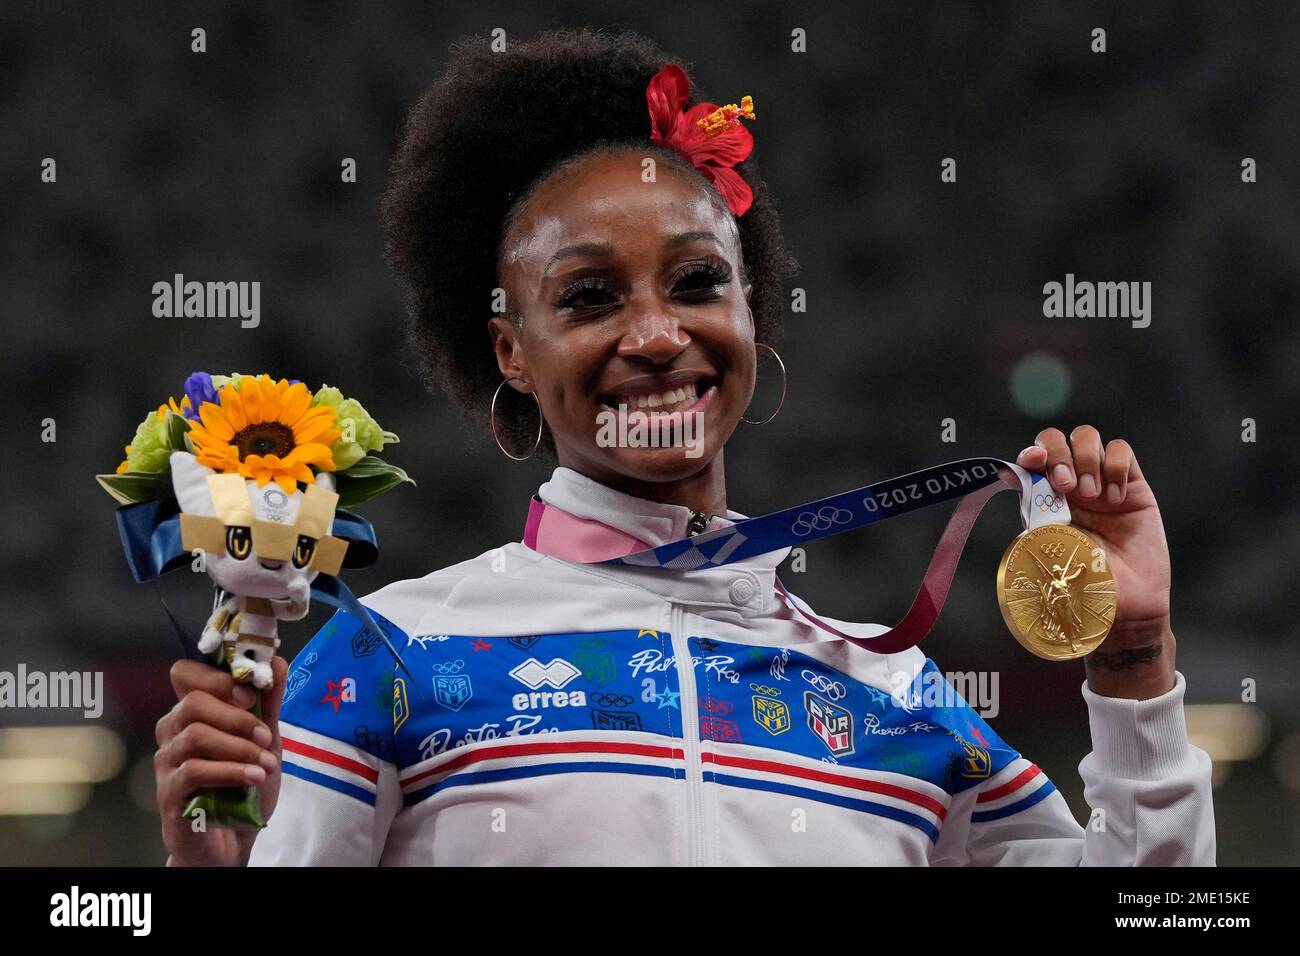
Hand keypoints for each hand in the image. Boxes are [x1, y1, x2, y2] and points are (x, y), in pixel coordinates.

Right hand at [154, 656, 287, 865]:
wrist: (233, 840)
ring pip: (194, 735)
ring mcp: (167, 762)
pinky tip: (253, 778)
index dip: (218, 677)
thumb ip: (268, 703)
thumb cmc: (244, 785)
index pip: (185, 674)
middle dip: (236, 716)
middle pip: (192, 703)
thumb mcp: (265, 741)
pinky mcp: (169, 792)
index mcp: (192, 712)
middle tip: (264, 736)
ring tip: (266, 764)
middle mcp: (172, 731)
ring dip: (238, 747)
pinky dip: (230, 771)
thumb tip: (278, 661)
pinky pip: (193, 771)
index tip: (252, 696)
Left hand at [1016, 427, 1175, 697]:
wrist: (1127, 606)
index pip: (1033, 459)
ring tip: (1093, 495)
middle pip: (1056, 439)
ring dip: (1086, 459)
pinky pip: (1122, 452)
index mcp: (1043, 499)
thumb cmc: (1082, 586)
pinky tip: (1116, 497)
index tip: (1034, 461)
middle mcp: (1069, 485)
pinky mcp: (1132, 485)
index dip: (1032, 452)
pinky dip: (1116, 466)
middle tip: (1065, 484)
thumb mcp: (1047, 554)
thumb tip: (1010, 479)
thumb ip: (1031, 519)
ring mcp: (1100, 481)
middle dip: (1058, 454)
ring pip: (1087, 437)